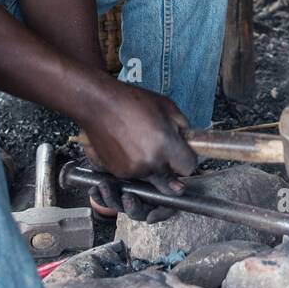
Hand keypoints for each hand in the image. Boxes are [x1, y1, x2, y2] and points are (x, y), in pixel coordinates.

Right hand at [79, 80, 197, 223]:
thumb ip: (183, 127)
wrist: (98, 105)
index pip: (190, 167)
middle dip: (174, 174)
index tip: (184, 155)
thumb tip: (189, 142)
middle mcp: (151, 162)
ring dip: (153, 169)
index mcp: (166, 144)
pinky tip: (130, 148)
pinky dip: (136, 167)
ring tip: (143, 145)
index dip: (188, 160)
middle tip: (170, 161)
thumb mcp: (167, 107)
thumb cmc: (131, 102)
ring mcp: (133, 170)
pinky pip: (135, 176)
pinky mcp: (118, 173)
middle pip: (172, 185)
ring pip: (153, 180)